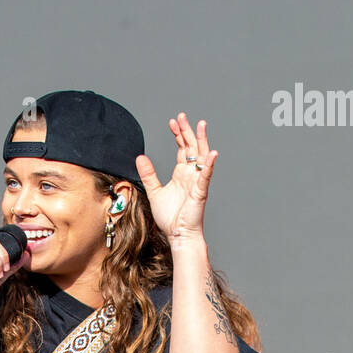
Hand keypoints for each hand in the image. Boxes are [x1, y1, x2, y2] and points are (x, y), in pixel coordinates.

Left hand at [134, 114, 217, 241]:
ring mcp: (197, 182)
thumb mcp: (154, 192)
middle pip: (192, 147)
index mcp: (182, 173)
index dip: (179, 134)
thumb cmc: (169, 218)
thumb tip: (140, 157)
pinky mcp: (200, 192)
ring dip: (202, 140)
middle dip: (188, 131)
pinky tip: (212, 154)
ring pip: (202, 156)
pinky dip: (210, 165)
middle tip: (182, 117)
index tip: (172, 122)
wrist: (177, 235)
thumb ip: (149, 175)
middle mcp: (191, 174)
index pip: (183, 148)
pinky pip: (206, 176)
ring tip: (201, 125)